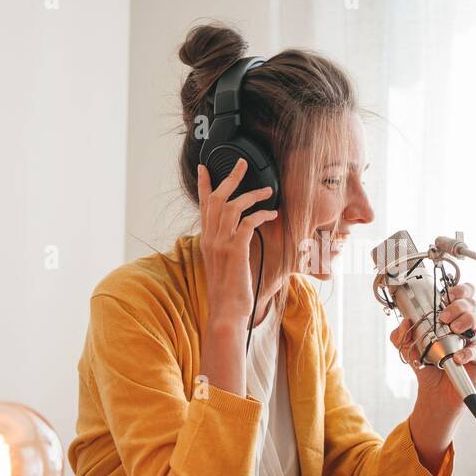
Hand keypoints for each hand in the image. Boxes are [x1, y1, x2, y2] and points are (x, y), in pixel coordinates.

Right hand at [197, 159, 277, 326]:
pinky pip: (247, 223)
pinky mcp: (235, 251)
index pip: (203, 206)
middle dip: (230, 178)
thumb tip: (238, 236)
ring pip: (231, 206)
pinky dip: (260, 214)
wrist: (226, 312)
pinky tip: (272, 215)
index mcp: (206, 240)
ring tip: (268, 191)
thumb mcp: (223, 265)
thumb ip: (226, 247)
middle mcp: (210, 239)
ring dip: (252, 194)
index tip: (205, 168)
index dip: (204, 185)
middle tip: (242, 163)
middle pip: (216, 198)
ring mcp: (221, 244)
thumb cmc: (228, 292)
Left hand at [389, 280, 475, 415]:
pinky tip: (457, 356)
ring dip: (465, 322)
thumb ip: (401, 335)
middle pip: (471, 304)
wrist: (435, 391)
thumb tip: (404, 322)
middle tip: (444, 317)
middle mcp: (464, 325)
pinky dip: (468, 351)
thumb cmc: (428, 366)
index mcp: (450, 317)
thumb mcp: (408, 349)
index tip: (447, 294)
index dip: (458, 290)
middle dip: (458, 306)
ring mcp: (474, 339)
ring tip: (453, 330)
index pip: (461, 295)